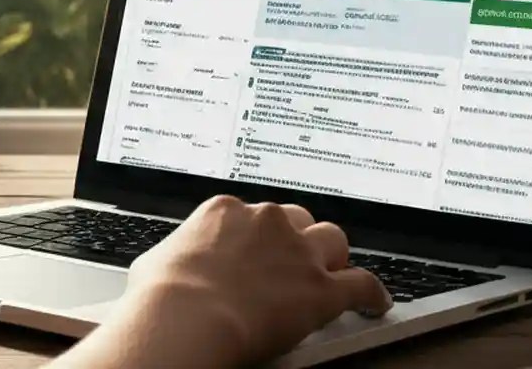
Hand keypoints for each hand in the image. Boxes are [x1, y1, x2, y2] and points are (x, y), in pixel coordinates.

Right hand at [113, 195, 391, 366]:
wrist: (186, 318)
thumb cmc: (162, 296)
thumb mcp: (156, 261)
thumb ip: (176, 255)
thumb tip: (166, 266)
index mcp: (226, 212)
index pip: (255, 216)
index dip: (261, 236)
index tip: (260, 250)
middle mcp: (267, 223)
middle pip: (299, 222)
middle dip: (299, 240)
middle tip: (294, 262)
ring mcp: (297, 253)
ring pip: (333, 242)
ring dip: (332, 259)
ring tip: (332, 275)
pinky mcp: (321, 288)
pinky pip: (361, 284)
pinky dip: (371, 294)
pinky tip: (375, 303)